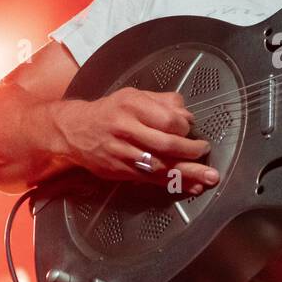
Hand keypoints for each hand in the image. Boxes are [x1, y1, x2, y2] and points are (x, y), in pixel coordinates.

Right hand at [52, 88, 218, 194]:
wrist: (74, 131)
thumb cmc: (110, 111)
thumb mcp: (134, 96)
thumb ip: (163, 102)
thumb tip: (188, 115)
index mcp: (132, 106)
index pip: (167, 120)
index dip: (185, 127)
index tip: (191, 130)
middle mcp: (126, 129)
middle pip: (165, 144)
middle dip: (191, 152)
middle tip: (205, 153)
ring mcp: (122, 153)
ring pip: (159, 165)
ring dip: (186, 173)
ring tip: (207, 178)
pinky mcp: (120, 170)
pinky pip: (150, 179)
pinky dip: (172, 183)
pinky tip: (189, 186)